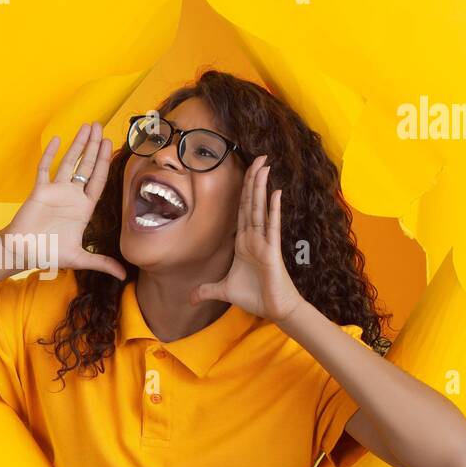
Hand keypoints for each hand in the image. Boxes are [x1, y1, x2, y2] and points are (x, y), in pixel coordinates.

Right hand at [4, 122, 126, 279]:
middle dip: (93, 147)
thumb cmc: (49, 253)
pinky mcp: (39, 191)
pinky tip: (57, 139)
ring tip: (86, 127)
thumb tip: (125, 276)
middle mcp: (71, 196)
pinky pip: (44, 169)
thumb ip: (102, 263)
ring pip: (69, 163)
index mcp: (83, 208)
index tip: (110, 144)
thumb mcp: (80, 258)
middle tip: (100, 127)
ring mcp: (55, 191)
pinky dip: (50, 155)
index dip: (104, 162)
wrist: (23, 252)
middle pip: (86, 166)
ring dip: (77, 145)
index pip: (97, 180)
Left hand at [190, 154, 303, 323]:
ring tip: (264, 165)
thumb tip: (189, 298)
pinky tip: (276, 192)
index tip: (245, 171)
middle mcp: (254, 237)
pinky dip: (274, 210)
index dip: (243, 190)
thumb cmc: (255, 296)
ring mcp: (264, 242)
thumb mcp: (223, 291)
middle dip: (252, 180)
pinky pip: (273, 227)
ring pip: (261, 208)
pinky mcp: (272, 252)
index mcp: (243, 242)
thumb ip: (206, 291)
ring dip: (261, 187)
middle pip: (252, 203)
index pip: (242, 210)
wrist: (275, 310)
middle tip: (257, 157)